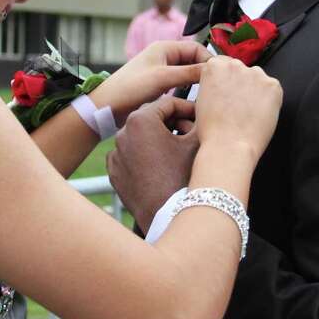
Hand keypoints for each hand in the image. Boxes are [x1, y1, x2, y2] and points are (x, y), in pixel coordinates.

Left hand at [93, 40, 209, 123]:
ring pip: (188, 72)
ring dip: (198, 80)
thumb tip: (213, 70)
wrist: (108, 105)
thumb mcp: (163, 78)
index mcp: (164, 47)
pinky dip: (189, 87)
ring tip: (209, 93)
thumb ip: (189, 73)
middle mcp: (164, 56)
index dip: (209, 60)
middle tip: (218, 86)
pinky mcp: (159, 83)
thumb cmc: (130, 87)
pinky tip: (195, 99)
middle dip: (205, 70)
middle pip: (194, 59)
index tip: (220, 75)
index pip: (196, 48)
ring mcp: (162, 70)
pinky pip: (180, 82)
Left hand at [106, 96, 197, 232]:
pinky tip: (162, 164)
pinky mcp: (114, 172)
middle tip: (191, 131)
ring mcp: (116, 154)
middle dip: (173, 121)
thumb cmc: (184, 177)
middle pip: (152, 117)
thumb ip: (199, 120)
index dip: (187, 107)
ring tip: (177, 148)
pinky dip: (145, 155)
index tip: (199, 115)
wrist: (169, 216)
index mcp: (141, 120)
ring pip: (140, 137)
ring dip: (158, 138)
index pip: (168, 102)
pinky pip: (130, 155)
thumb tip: (204, 111)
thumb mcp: (196, 142)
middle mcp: (122, 133)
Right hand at [193, 56, 281, 158]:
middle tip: (237, 106)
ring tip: (248, 113)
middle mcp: (234, 65)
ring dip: (255, 91)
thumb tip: (224, 85)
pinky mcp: (272, 85)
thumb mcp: (201, 100)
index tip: (227, 92)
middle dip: (241, 84)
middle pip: (241, 70)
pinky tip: (258, 114)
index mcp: (214, 66)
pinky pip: (272, 89)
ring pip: (257, 79)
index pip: (223, 64)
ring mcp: (255, 74)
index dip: (226, 81)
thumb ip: (213, 85)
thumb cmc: (213, 130)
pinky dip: (269, 100)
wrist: (229, 146)